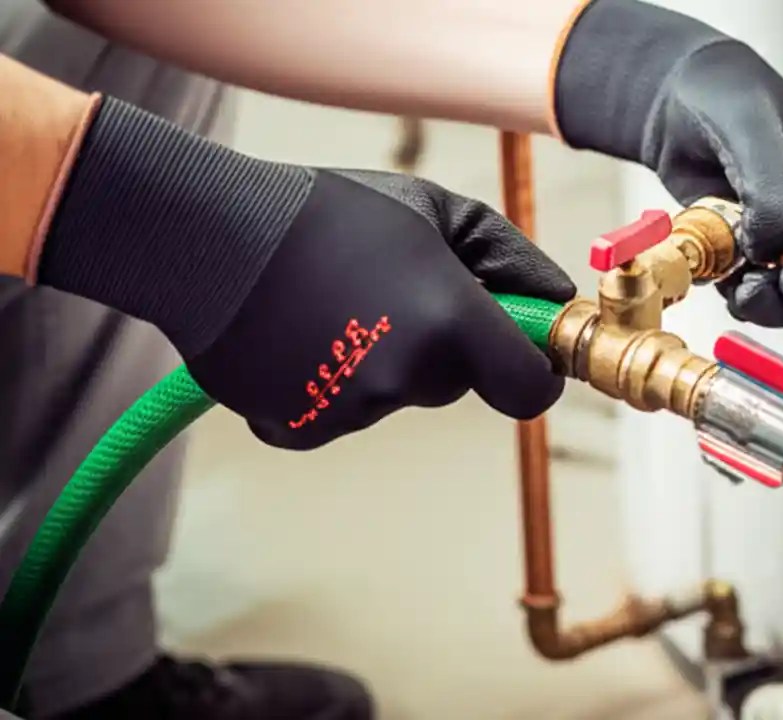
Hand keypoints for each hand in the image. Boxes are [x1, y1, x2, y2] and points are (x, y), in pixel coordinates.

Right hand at [38, 99, 575, 448]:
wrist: (212, 235)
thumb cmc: (332, 213)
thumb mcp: (436, 211)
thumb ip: (510, 259)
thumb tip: (557, 302)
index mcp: (453, 323)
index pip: (530, 390)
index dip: (533, 373)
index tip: (523, 355)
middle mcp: (409, 376)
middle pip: (457, 385)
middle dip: (443, 347)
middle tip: (392, 292)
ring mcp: (354, 410)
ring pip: (398, 396)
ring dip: (383, 361)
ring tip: (334, 303)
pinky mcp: (305, 430)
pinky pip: (344, 415)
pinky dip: (332, 385)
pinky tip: (302, 337)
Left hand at [552, 0, 782, 341]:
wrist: (675, 106)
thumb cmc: (720, 97)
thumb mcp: (748, 127)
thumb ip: (771, 184)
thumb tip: (773, 245)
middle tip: (759, 287)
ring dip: (767, 303)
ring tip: (739, 287)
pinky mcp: (754, 249)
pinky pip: (759, 290)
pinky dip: (742, 296)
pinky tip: (725, 278)